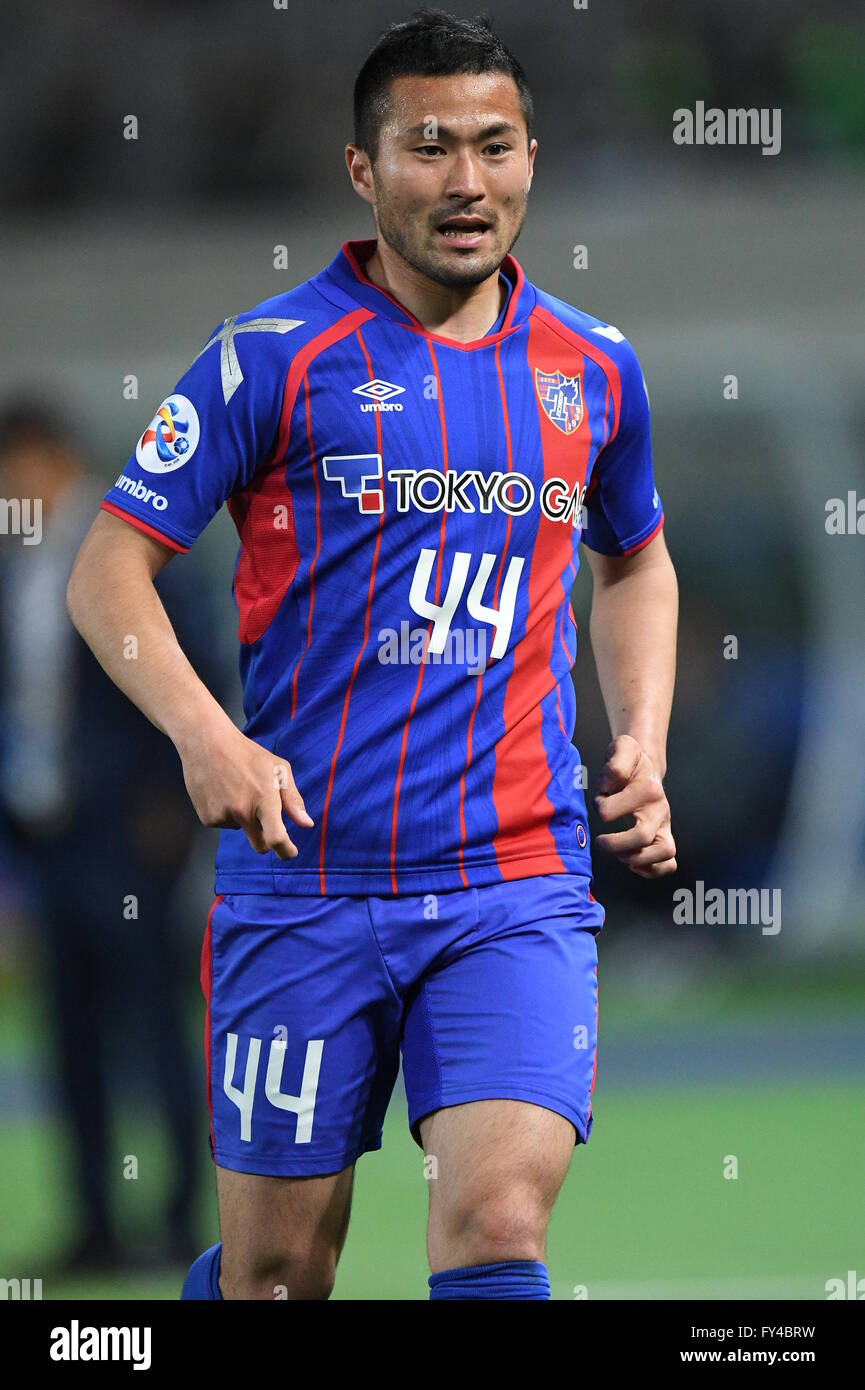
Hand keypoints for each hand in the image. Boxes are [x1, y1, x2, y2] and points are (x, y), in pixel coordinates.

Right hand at [178, 716, 313, 859]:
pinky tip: (224, 793)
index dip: (286, 851)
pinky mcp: (207, 818)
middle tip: (269, 825)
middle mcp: (242, 811)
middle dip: (268, 841)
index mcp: (264, 799)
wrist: (207, 743)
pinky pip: (225, 824)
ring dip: (245, 820)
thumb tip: (307, 824)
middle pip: (260, 845)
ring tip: (239, 790)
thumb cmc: (248, 755)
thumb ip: (293, 799)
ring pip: (242, 831)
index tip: (290, 852)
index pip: (276, 838)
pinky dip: (228, 815)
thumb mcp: (279, 769)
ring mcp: (222, 815)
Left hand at [593, 734, 675, 878]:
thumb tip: (608, 786)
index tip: (601, 799)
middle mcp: (660, 809)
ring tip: (622, 855)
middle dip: (615, 845)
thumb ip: (615, 762)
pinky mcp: (665, 837)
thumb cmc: (629, 761)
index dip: (600, 808)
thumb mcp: (622, 748)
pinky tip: (634, 864)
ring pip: (664, 853)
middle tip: (602, 842)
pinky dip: (652, 870)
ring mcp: (665, 825)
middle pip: (641, 837)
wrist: (646, 766)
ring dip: (638, 859)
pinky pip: (669, 864)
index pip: (611, 811)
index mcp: (647, 789)